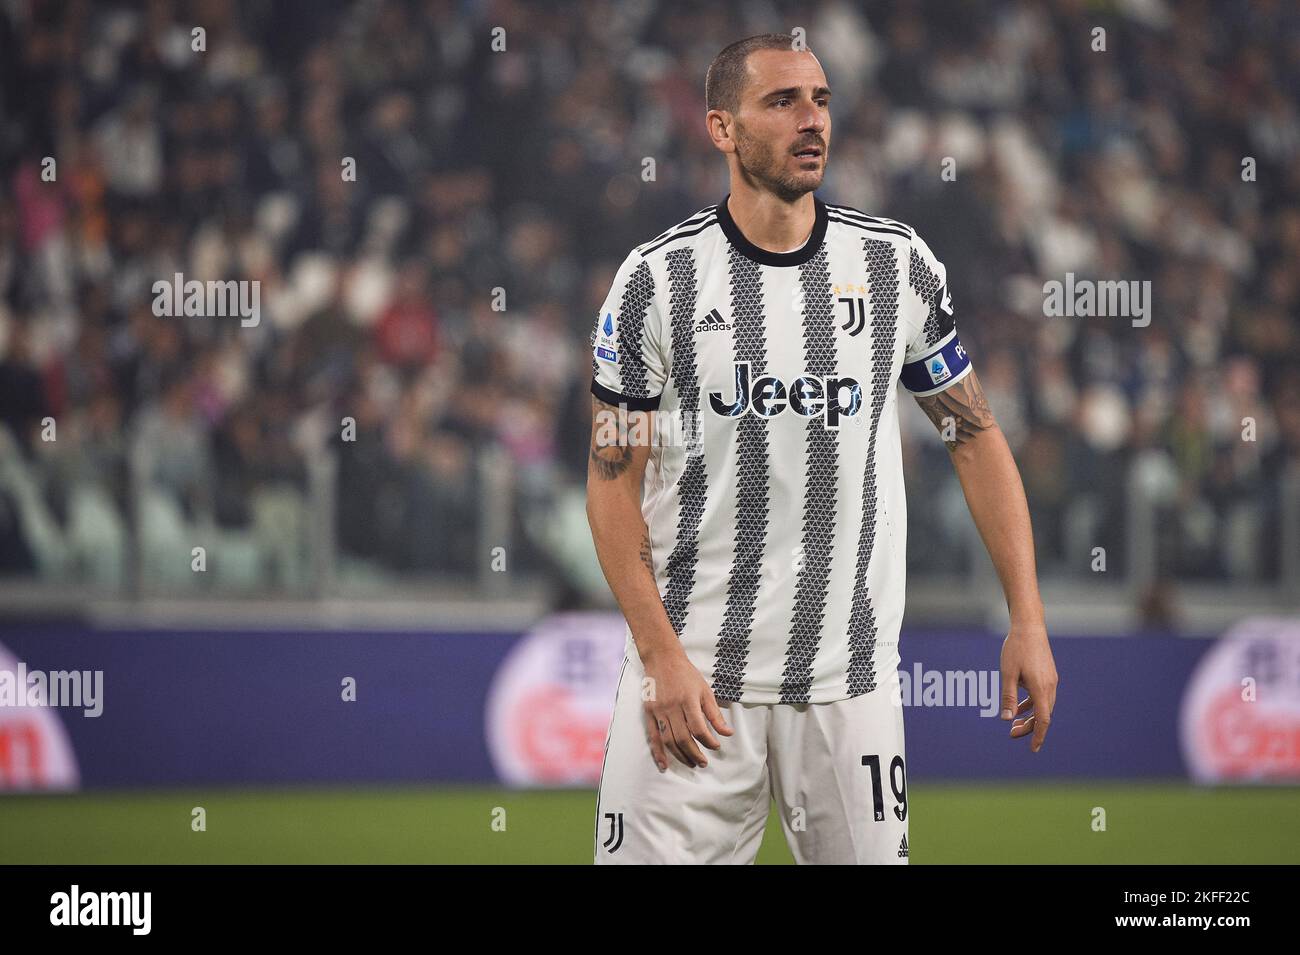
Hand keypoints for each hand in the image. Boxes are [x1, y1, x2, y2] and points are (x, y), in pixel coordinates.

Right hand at [641, 647, 732, 769]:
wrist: (662, 659)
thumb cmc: (686, 674)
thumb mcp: (705, 690)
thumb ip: (714, 714)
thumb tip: (727, 733)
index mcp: (688, 700)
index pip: (698, 728)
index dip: (708, 741)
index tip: (716, 746)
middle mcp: (672, 707)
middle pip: (683, 738)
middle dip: (694, 754)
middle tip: (703, 763)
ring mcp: (659, 711)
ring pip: (669, 740)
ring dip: (680, 756)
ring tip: (690, 763)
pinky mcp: (649, 713)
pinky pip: (653, 737)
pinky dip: (658, 752)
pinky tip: (664, 765)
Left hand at [999, 623, 1057, 752]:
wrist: (1029, 626)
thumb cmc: (1016, 648)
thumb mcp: (1007, 673)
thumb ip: (1008, 697)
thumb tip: (1006, 720)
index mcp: (1041, 688)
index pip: (1043, 719)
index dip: (1038, 735)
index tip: (1033, 749)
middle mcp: (1050, 686)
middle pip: (1043, 715)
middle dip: (1030, 728)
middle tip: (1012, 734)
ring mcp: (1050, 680)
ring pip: (1043, 706)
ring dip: (1030, 717)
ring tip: (1014, 724)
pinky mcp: (1047, 675)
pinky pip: (1041, 696)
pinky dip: (1031, 704)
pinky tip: (1018, 707)